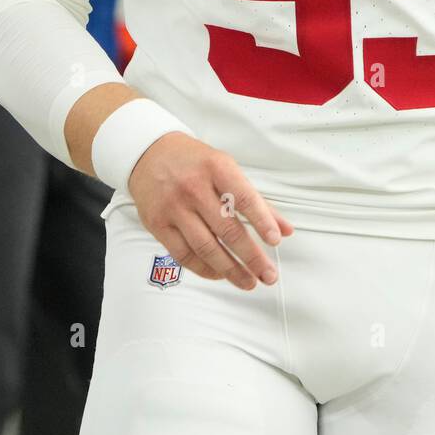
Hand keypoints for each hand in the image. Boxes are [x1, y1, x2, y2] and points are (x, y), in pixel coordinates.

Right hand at [127, 132, 294, 290]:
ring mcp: (174, 207)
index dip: (262, 221)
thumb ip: (256, 200)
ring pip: (206, 247)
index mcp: (216, 167)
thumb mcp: (226, 168)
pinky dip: (204, 269)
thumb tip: (285, 229)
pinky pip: (184, 254)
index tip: (276, 241)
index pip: (244, 197)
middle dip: (251, 257)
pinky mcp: (158, 224)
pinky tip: (220, 274)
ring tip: (248, 281)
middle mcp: (194, 187)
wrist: (149, 153)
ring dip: (230, 270)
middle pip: (227, 229)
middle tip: (268, 275)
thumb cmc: (194, 162)